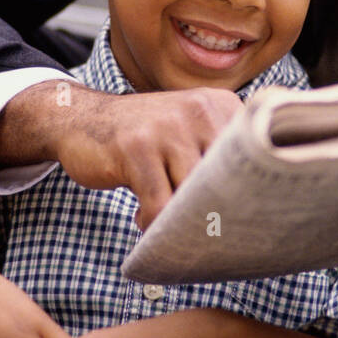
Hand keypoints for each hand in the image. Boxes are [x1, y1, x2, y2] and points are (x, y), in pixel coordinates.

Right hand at [0, 80, 241, 229]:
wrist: (80, 118)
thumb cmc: (143, 138)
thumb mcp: (187, 133)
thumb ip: (219, 158)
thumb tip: (257, 211)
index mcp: (220, 105)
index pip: (253, 159)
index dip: (249, 196)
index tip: (240, 221)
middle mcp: (199, 109)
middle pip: (228, 180)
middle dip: (216, 214)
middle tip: (203, 233)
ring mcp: (167, 126)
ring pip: (195, 195)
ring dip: (182, 222)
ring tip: (168, 224)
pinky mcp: (136, 148)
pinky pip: (159, 204)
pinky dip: (153, 221)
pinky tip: (143, 217)